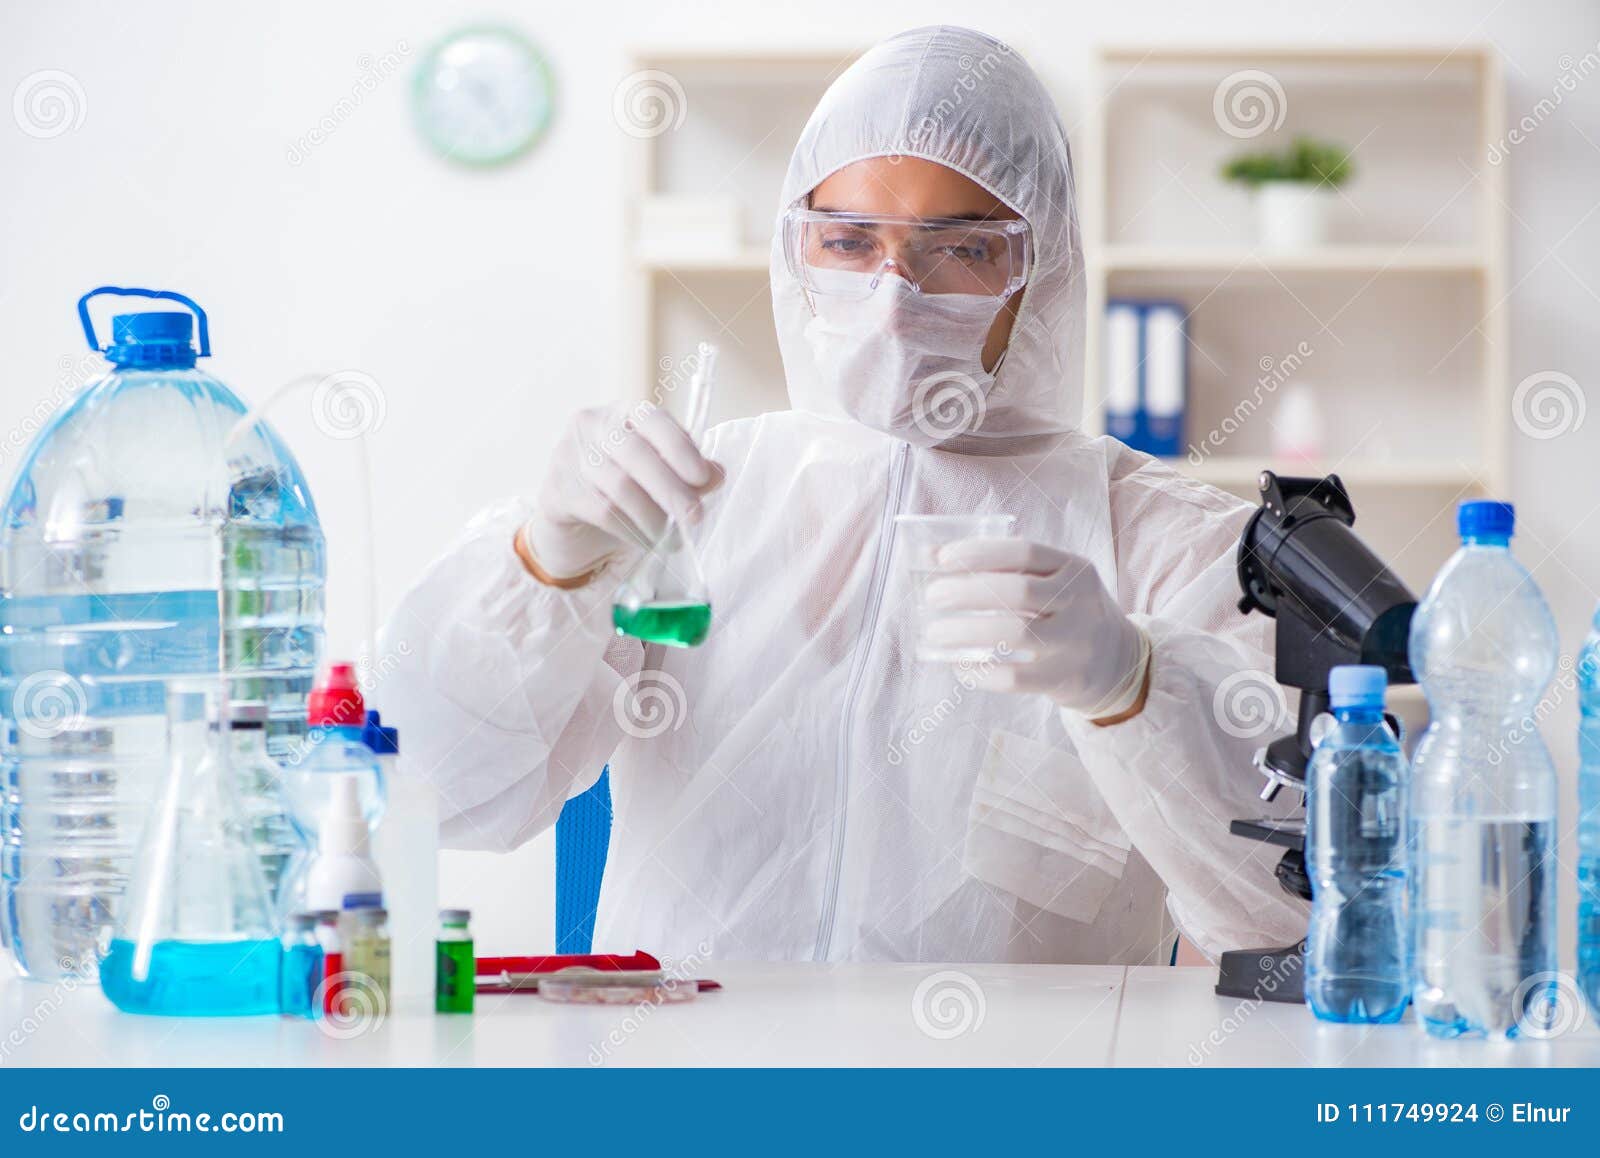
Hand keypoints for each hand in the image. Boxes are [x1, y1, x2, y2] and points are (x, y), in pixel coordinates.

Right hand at [523, 404, 723, 581]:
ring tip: (674, 539)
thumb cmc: (622, 487)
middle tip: (695, 517)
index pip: (653, 419)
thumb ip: (688, 471)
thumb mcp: (658, 474)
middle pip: (636, 454)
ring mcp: (569, 455)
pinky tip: (648, 543)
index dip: (680, 448)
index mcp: (623, 412)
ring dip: (653, 517)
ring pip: (620, 487)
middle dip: (671, 489)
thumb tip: (718, 474)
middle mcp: (592, 425)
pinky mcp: (558, 490)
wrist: (571, 516)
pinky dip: (632, 531)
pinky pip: (603, 512)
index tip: (703, 478)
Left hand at [921, 537, 1148, 717]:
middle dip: (966, 592)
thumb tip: (932, 557)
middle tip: (933, 597)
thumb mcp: (1054, 581)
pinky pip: (1015, 677)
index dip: (980, 552)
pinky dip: (980, 672)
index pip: (1025, 552)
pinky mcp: (1065, 680)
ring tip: (936, 633)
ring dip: (966, 632)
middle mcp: (1080, 603)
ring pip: (1014, 634)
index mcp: (1075, 569)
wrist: (1119, 664)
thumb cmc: (1068, 613)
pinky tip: (959, 665)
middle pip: (1017, 592)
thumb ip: (1005, 569)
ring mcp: (1075, 643)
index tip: (942, 559)